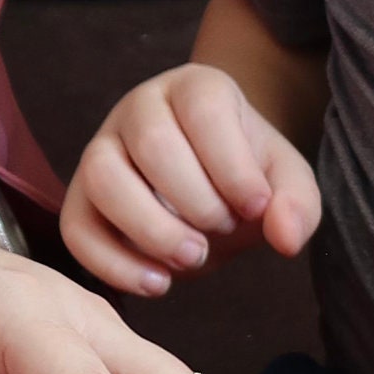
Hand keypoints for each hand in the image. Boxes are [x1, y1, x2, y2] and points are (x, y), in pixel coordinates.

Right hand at [61, 63, 321, 297]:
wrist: (213, 193)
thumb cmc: (246, 179)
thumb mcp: (285, 184)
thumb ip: (297, 204)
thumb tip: (286, 238)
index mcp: (194, 89)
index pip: (203, 110)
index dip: (233, 166)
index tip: (257, 207)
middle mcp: (140, 109)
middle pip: (152, 143)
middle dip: (196, 200)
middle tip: (223, 229)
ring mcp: (102, 150)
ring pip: (103, 177)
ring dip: (152, 229)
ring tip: (192, 257)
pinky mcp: (81, 199)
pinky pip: (76, 228)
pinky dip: (114, 264)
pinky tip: (159, 284)